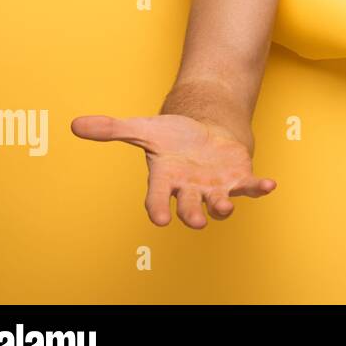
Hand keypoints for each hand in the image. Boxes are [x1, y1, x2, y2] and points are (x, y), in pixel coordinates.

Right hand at [71, 114, 275, 227]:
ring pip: (219, 203)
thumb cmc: (172, 137)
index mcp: (166, 180)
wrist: (204, 134)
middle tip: (196, 220)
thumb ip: (113, 129)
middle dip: (192, 214)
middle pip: (189, 207)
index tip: (160, 220)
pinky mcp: (238, 179)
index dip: (158, 209)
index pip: (157, 199)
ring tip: (226, 208)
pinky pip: (250, 187)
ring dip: (223, 207)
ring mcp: (215, 187)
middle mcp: (190, 189)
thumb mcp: (143, 129)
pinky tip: (269, 186)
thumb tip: (75, 124)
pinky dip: (259, 188)